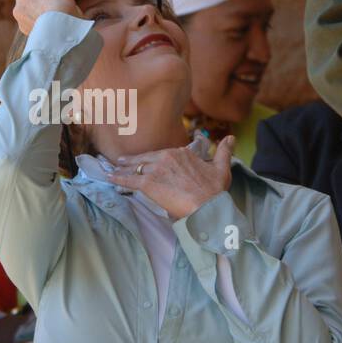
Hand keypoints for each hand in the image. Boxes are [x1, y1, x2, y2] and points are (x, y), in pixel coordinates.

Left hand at [106, 135, 234, 219]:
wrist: (207, 205)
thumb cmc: (214, 190)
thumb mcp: (222, 167)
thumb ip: (224, 151)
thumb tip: (232, 137)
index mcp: (181, 153)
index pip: (161, 154)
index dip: (152, 159)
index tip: (147, 161)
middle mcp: (166, 157)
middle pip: (145, 158)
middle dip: (132, 160)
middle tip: (121, 161)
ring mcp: (156, 169)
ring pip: (135, 167)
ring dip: (123, 168)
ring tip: (113, 169)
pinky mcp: (148, 183)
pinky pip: (128, 179)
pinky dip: (117, 177)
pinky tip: (109, 177)